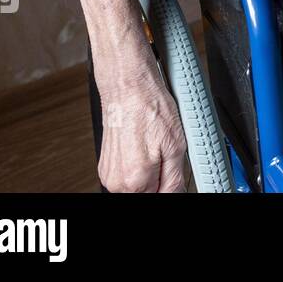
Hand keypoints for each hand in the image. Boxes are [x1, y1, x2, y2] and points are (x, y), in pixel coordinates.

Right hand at [78, 0, 187, 191]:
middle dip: (161, 178)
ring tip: (154, 144)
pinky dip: (139, 163)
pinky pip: (128, 172)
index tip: (174, 174)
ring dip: (150, 170)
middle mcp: (117, 182)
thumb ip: (175, 177)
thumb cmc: (149, 108)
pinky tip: (144, 143)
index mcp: (135, 180)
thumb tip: (176, 193)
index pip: (161, 197)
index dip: (172, 187)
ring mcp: (108, 173)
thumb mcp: (176, 145)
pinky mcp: (106, 163)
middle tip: (167, 154)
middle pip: (148, 191)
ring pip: (138, 183)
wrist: (128, 85)